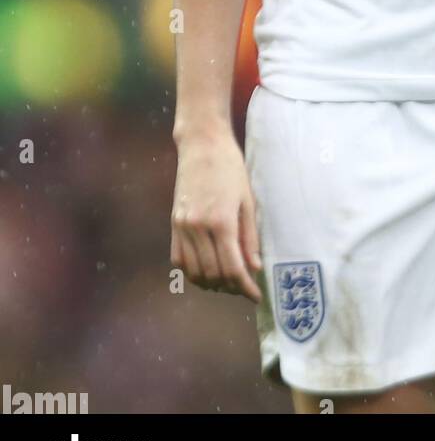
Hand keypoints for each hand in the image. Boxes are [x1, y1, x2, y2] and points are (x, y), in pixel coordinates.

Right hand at [170, 128, 262, 300]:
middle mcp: (198, 228)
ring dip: (211, 283)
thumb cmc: (231, 169)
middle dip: (230, 287)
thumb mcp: (248, 200)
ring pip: (194, 271)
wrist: (202, 145)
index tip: (255, 296)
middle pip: (213, 274)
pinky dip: (192, 271)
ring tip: (227, 282)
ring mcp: (182, 226)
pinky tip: (206, 270)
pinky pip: (178, 259)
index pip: (233, 268)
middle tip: (244, 288)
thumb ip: (250, 236)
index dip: (245, 287)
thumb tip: (254, 267)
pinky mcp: (173, 223)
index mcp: (221, 222)